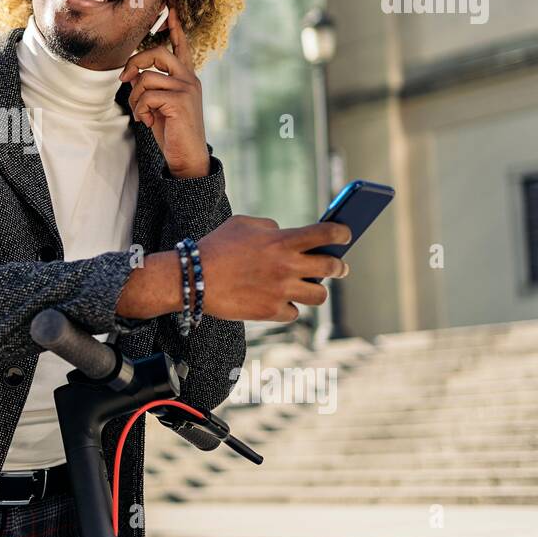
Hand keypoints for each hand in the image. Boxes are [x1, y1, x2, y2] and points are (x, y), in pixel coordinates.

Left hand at [118, 6, 208, 177]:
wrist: (188, 157)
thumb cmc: (173, 131)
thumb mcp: (161, 105)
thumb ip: (152, 87)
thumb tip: (133, 77)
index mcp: (186, 77)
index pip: (181, 45)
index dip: (175, 25)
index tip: (170, 5)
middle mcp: (190, 78)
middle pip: (157, 52)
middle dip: (135, 63)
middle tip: (124, 79)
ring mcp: (187, 88)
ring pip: (146, 77)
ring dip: (136, 98)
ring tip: (143, 115)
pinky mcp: (180, 101)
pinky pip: (147, 94)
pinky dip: (141, 109)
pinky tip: (148, 121)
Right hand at [194, 216, 351, 322]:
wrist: (193, 277)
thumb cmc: (217, 246)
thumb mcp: (244, 224)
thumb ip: (271, 227)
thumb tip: (287, 235)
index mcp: (282, 240)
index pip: (326, 234)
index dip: (341, 233)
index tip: (345, 235)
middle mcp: (287, 267)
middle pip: (331, 268)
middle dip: (339, 266)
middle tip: (338, 266)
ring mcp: (280, 292)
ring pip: (319, 296)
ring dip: (316, 290)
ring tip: (310, 287)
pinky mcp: (270, 312)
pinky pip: (294, 312)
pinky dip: (289, 307)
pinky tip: (280, 301)